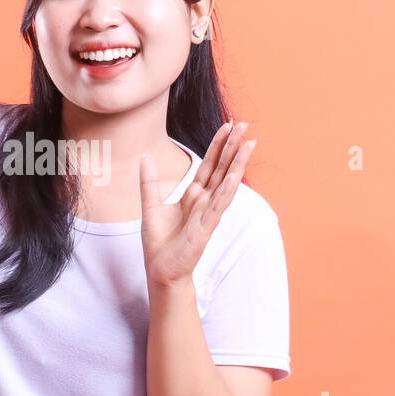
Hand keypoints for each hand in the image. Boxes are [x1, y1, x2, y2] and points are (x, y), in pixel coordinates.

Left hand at [139, 121, 255, 288]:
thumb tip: (145, 157)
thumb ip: (149, 182)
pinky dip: (228, 189)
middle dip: (233, 147)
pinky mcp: (206, 227)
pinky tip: (236, 174)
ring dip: (237, 163)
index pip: (209, 165)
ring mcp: (208, 213)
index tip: (228, 125)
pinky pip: (219, 205)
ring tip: (249, 144)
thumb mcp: (150, 206)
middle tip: (245, 125)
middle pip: (221, 168)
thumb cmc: (159, 243)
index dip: (218, 145)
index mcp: (193, 195)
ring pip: (226, 183)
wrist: (160, 270)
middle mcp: (204, 201)